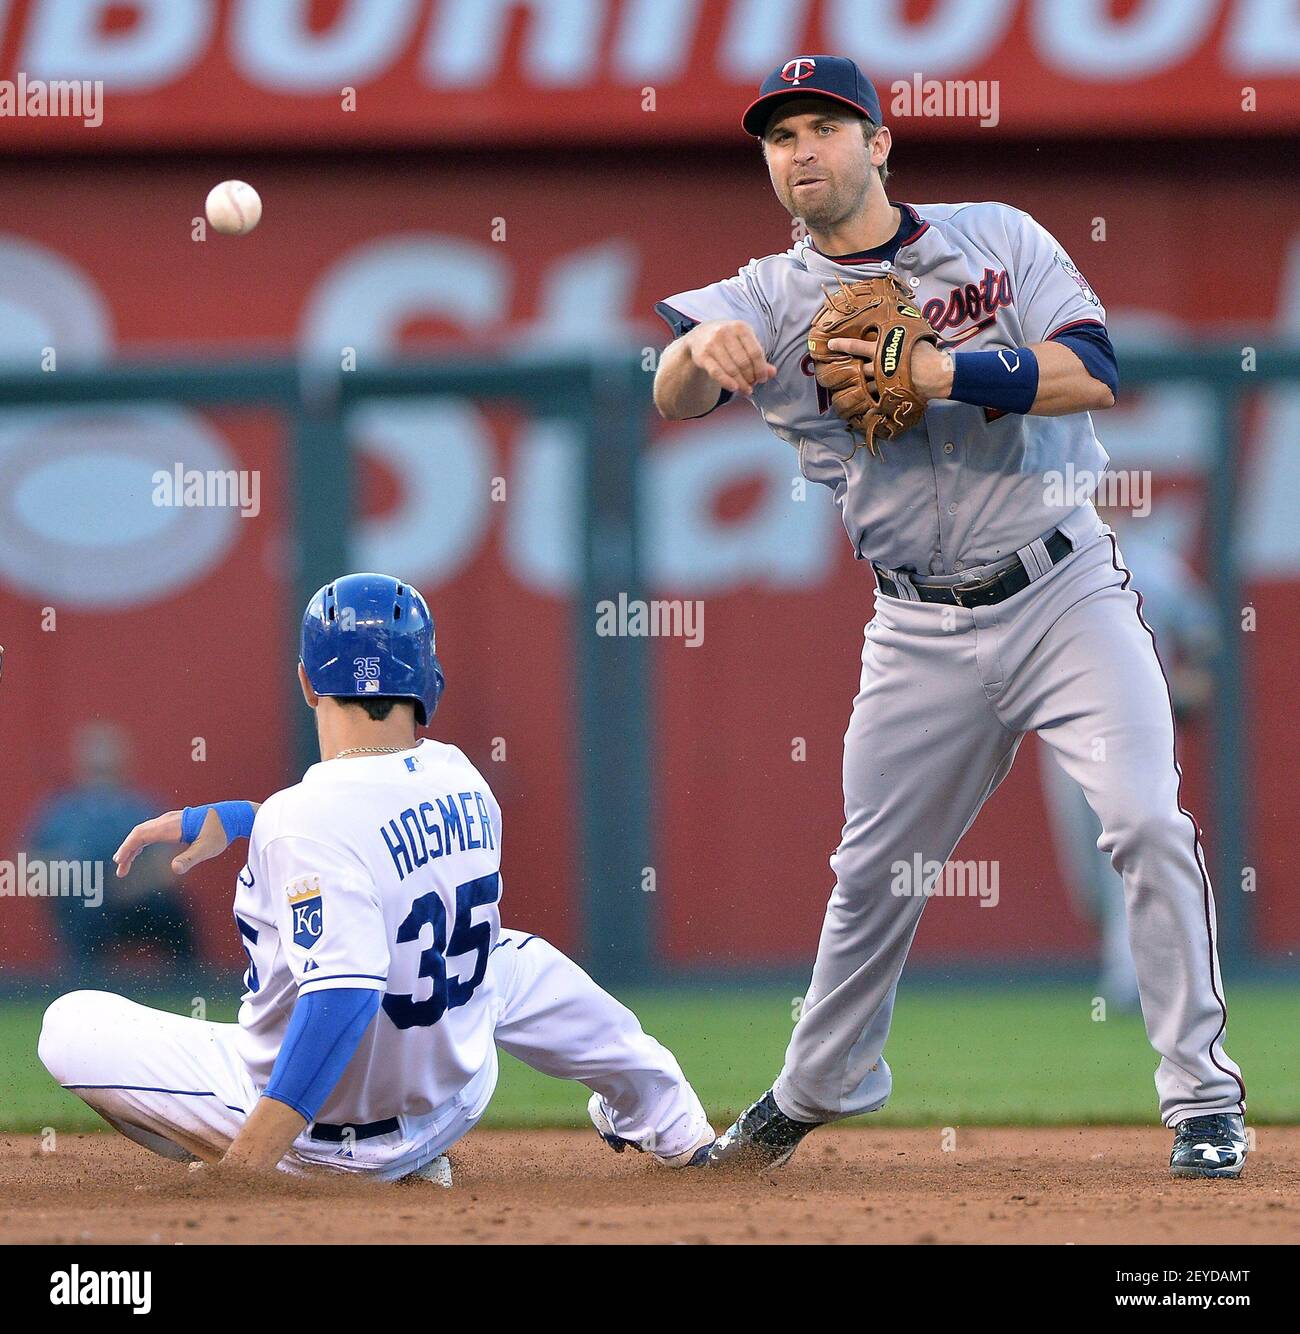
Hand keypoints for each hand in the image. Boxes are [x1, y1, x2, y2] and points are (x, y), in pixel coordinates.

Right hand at [113, 807, 228, 878]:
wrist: (232, 816)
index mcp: (171, 826)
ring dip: (133, 847)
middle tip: (120, 869)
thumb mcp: (207, 848)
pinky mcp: (175, 822)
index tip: (119, 862)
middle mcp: (168, 820)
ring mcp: (171, 820)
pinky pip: (152, 831)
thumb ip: (190, 858)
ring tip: (125, 865)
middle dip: (126, 850)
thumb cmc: (220, 832)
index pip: (141, 835)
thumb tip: (174, 869)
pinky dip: (142, 842)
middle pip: (139, 833)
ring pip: (144, 831)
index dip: (127, 848)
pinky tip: (139, 852)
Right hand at [687, 320, 776, 396]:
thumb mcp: (745, 343)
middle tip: (752, 385)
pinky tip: (734, 388)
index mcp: (740, 327)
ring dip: (741, 383)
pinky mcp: (702, 355)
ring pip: (731, 369)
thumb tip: (773, 373)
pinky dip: (727, 382)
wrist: (701, 335)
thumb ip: (759, 357)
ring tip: (746, 390)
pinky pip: (716, 373)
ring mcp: (712, 343)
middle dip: (750, 378)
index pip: (755, 352)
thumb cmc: (729, 340)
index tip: (762, 379)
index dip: (761, 369)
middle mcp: (725, 332)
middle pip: (744, 362)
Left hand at [827, 336, 953, 402]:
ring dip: (859, 385)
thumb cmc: (926, 352)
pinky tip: (866, 401)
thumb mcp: (913, 335)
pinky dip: (871, 397)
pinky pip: (875, 397)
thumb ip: (901, 333)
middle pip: (856, 367)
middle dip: (845, 369)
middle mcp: (876, 365)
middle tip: (834, 370)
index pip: (855, 346)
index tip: (830, 344)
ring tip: (851, 387)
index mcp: (880, 348)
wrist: (934, 374)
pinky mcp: (886, 394)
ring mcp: (880, 381)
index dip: (841, 345)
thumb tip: (903, 323)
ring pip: (864, 384)